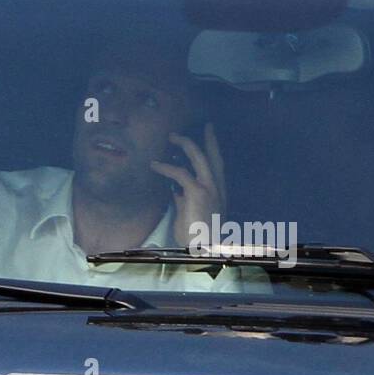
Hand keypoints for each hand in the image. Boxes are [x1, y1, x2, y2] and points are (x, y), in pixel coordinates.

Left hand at [149, 124, 227, 248]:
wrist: (202, 248)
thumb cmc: (196, 236)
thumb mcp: (190, 214)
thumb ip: (184, 200)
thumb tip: (174, 190)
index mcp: (218, 192)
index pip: (217, 164)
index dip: (213, 147)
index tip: (209, 133)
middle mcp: (217, 187)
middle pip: (212, 155)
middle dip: (207, 138)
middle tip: (202, 126)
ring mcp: (209, 188)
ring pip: (198, 156)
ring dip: (184, 144)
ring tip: (171, 137)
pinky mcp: (196, 192)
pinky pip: (180, 172)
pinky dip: (166, 167)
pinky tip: (155, 165)